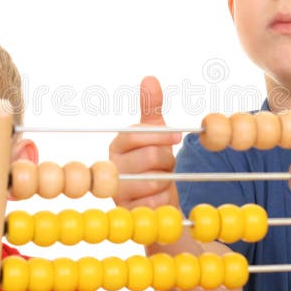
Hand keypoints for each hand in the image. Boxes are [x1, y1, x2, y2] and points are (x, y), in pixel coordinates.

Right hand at [109, 76, 181, 208]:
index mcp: (118, 144)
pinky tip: (159, 198)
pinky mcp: (126, 212)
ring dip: (167, 181)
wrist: (155, 199)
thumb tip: (149, 78)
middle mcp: (112, 166)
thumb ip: (151, 107)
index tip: (177, 138)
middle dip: (167, 161)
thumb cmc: (153, 161)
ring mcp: (117, 190)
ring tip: (162, 181)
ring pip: (154, 181)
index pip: (136, 134)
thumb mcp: (155, 133)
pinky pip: (155, 203)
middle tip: (167, 165)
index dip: (160, 136)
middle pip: (150, 157)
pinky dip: (164, 201)